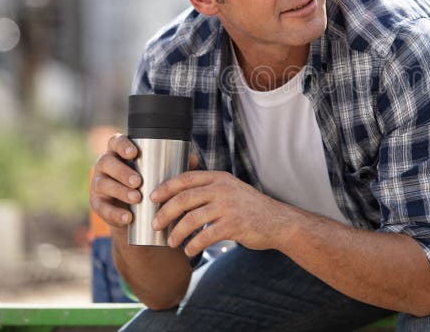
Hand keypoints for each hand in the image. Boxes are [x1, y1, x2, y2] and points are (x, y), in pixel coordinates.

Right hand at [90, 133, 198, 227]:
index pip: (115, 142)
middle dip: (122, 172)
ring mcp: (98, 184)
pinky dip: (115, 214)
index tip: (134, 153)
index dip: (122, 145)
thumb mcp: (163, 172)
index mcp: (119, 152)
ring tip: (137, 198)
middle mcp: (106, 164)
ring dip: (119, 191)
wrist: (137, 212)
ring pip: (103, 184)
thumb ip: (178, 164)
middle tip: (138, 181)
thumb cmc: (151, 182)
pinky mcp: (97, 203)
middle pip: (107, 162)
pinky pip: (101, 208)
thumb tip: (193, 158)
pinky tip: (128, 217)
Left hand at [150, 171, 292, 256]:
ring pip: (191, 220)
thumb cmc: (249, 207)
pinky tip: (189, 251)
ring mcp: (228, 207)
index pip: (186, 178)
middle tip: (155, 224)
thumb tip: (177, 193)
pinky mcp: (233, 225)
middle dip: (165, 213)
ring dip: (176, 233)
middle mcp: (222, 189)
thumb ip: (209, 187)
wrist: (277, 221)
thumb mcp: (231, 188)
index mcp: (219, 178)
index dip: (166, 187)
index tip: (152, 198)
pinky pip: (205, 237)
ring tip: (171, 242)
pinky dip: (193, 246)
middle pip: (184, 199)